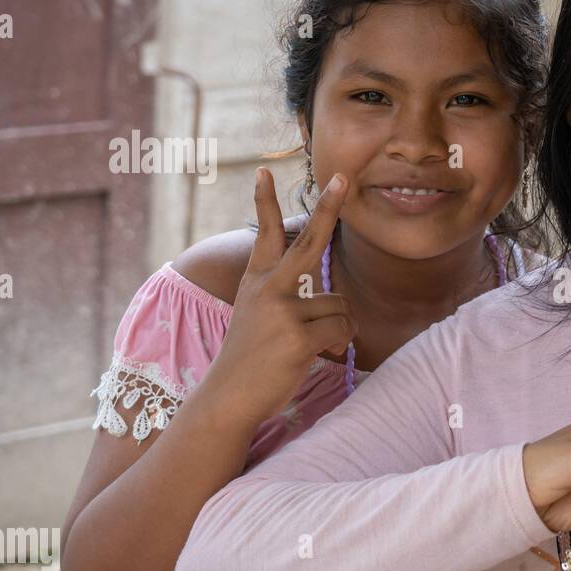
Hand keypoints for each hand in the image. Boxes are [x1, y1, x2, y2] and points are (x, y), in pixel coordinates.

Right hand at [201, 167, 353, 424]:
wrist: (227, 399)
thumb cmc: (251, 362)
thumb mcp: (259, 320)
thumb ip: (289, 302)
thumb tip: (338, 306)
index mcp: (256, 282)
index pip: (265, 235)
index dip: (264, 202)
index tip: (262, 171)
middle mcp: (268, 289)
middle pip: (309, 241)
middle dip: (330, 207)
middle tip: (343, 177)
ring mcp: (282, 311)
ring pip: (340, 304)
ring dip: (339, 327)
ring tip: (315, 345)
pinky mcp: (298, 336)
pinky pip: (342, 328)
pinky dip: (341, 343)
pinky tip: (320, 355)